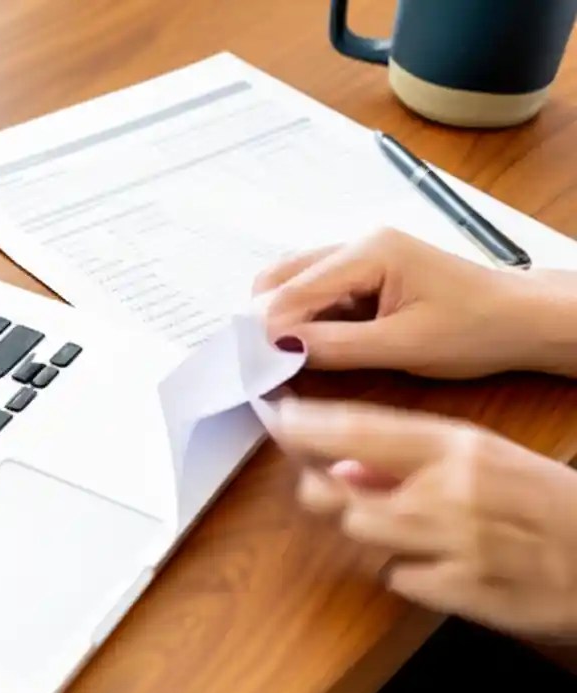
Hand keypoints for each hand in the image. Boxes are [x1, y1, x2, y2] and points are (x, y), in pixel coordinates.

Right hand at [253, 227, 576, 378]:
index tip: (250, 365)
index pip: (295, 288)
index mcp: (370, 252)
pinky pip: (315, 292)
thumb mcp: (404, 346)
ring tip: (277, 358)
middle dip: (264, 318)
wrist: (523, 320)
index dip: (267, 328)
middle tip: (256, 362)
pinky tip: (304, 346)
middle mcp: (359, 244)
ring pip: (293, 282)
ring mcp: (360, 256)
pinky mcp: (364, 274)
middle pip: (282, 276)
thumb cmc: (477, 329)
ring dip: (280, 318)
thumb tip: (279, 350)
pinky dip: (301, 318)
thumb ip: (337, 347)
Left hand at [271, 398, 576, 641]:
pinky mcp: (464, 591)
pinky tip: (445, 564)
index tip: (273, 417)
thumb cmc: (544, 501)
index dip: (307, 425)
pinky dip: (411, 572)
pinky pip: (400, 579)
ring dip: (373, 530)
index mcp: (459, 445)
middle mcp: (452, 490)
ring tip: (416, 526)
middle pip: (340, 491)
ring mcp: (457, 544)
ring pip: (364, 532)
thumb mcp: (485, 458)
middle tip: (331, 487)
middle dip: (323, 490)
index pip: (360, 428)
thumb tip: (341, 464)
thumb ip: (412, 458)